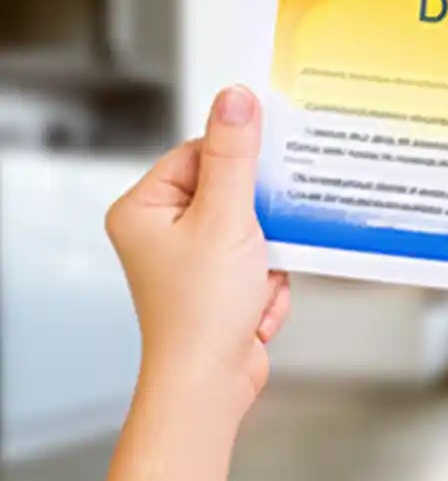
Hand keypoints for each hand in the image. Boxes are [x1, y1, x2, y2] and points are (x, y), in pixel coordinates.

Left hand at [106, 86, 289, 415]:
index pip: (201, 153)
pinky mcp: (218, 283)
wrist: (211, 382)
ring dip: (268, 258)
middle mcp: (162, 231)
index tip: (270, 171)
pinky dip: (270, 282)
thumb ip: (235, 155)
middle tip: (262, 238)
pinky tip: (256, 305)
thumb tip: (236, 98)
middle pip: (232, 191)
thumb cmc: (201, 311)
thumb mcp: (226, 219)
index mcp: (144, 208)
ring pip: (254, 228)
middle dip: (260, 223)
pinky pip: (261, 260)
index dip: (241, 163)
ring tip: (254, 282)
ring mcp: (191, 259)